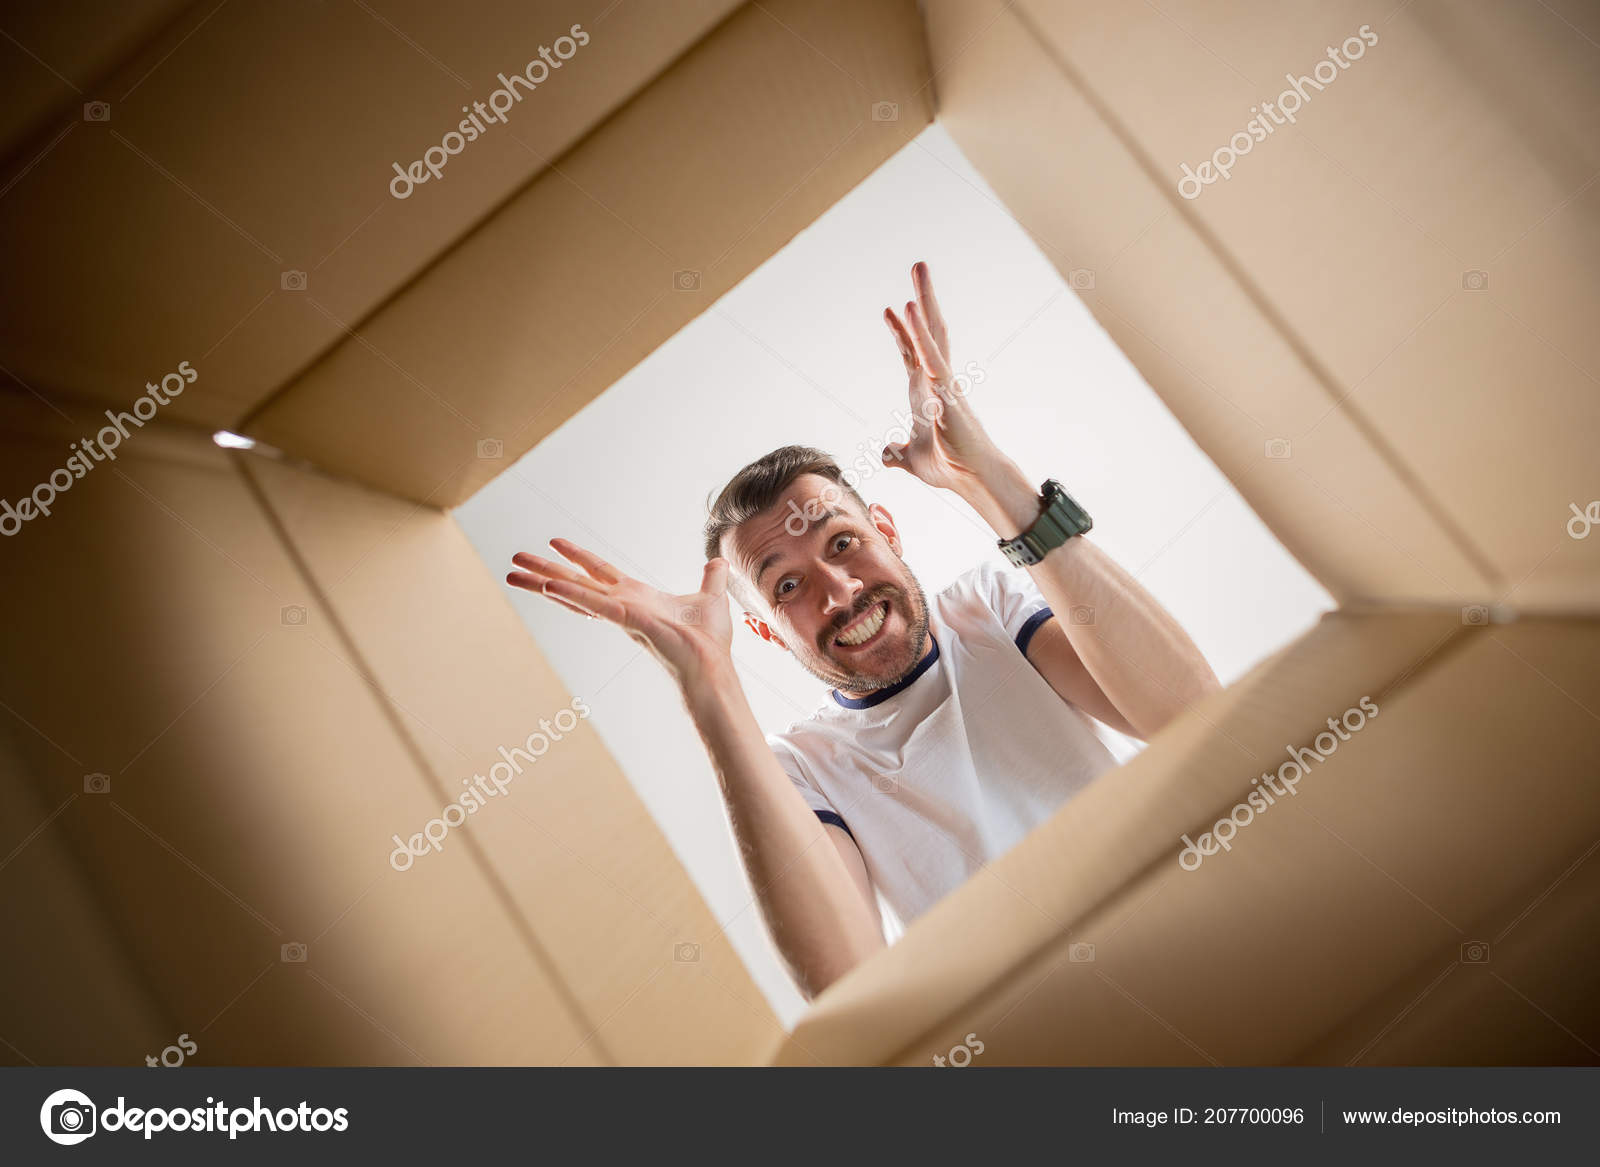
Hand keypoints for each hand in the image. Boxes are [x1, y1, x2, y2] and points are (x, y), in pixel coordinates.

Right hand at [507, 539, 732, 686]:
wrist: (712, 665)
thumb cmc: (708, 641)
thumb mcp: (710, 597)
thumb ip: (711, 579)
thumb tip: (717, 563)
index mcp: (636, 598)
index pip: (600, 573)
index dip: (577, 557)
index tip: (555, 543)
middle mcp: (622, 605)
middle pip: (576, 582)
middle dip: (544, 570)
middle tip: (515, 559)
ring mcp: (620, 613)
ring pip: (574, 592)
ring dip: (543, 581)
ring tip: (513, 573)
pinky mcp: (627, 620)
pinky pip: (594, 604)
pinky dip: (572, 594)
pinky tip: (548, 585)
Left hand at [880, 261, 1003, 494]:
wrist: (972, 480)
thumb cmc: (949, 468)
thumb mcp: (912, 460)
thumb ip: (898, 453)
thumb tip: (885, 454)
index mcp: (927, 391)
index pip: (912, 354)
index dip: (901, 332)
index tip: (889, 309)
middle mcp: (938, 380)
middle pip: (929, 330)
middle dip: (923, 298)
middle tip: (918, 265)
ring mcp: (945, 383)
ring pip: (933, 335)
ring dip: (923, 303)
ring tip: (917, 272)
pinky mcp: (948, 394)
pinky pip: (933, 358)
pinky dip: (921, 336)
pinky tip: (910, 314)